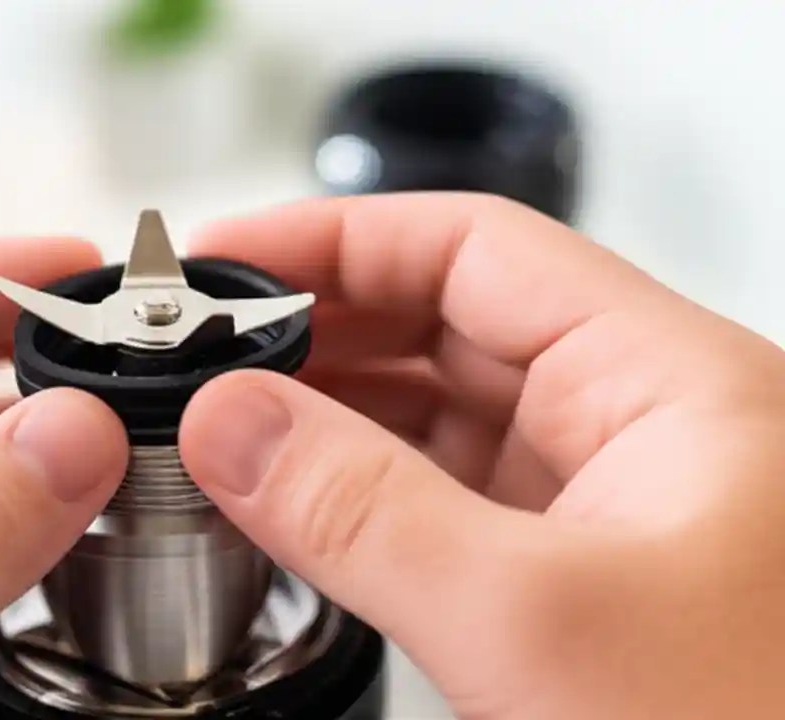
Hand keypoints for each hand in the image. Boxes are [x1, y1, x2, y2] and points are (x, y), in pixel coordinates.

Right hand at [180, 193, 784, 718]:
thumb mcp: (533, 627)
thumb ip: (362, 512)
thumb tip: (231, 423)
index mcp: (670, 387)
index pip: (476, 251)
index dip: (338, 240)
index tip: (226, 262)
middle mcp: (639, 428)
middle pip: (448, 323)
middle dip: (317, 329)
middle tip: (200, 350)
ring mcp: (604, 506)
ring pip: (440, 416)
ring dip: (329, 414)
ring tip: (221, 421)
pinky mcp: (572, 578)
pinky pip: (446, 501)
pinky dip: (359, 493)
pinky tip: (289, 499)